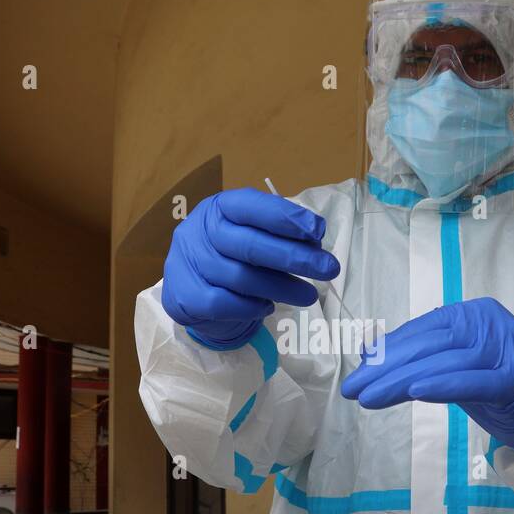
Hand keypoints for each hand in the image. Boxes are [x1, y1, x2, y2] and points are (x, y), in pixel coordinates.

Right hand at [162, 188, 339, 348]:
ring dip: (282, 288)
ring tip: (309, 295)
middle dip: (294, 257)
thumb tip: (315, 242)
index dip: (285, 217)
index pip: (251, 206)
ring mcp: (188, 263)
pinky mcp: (185, 295)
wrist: (196, 294)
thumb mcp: (253, 236)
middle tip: (328, 269)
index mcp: (218, 208)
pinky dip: (251, 307)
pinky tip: (267, 307)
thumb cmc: (233, 258)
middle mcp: (198, 231)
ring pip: (241, 278)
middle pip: (249, 245)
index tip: (318, 231)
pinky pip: (225, 303)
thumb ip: (278, 235)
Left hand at [340, 297, 513, 454]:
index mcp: (472, 313)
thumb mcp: (454, 364)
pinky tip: (413, 392)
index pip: (422, 331)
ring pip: (444, 363)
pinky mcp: (513, 380)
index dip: (387, 352)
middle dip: (386, 367)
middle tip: (353, 389)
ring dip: (401, 381)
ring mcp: (505, 350)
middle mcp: (490, 323)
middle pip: (429, 345)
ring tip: (370, 397)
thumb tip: (371, 356)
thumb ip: (421, 356)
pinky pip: (471, 382)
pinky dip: (442, 385)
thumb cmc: (493, 382)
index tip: (358, 373)